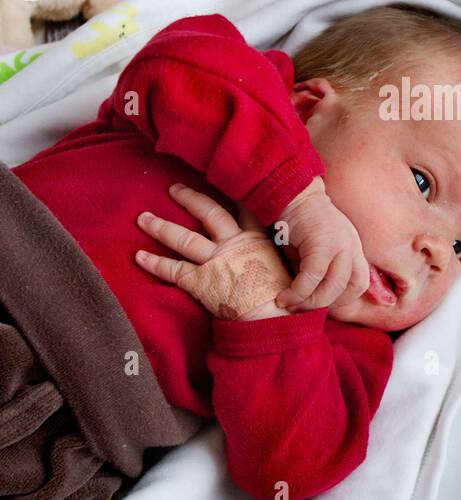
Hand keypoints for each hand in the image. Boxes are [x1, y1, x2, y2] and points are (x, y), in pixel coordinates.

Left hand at [135, 184, 293, 320]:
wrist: (269, 317)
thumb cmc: (280, 298)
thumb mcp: (283, 267)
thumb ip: (270, 254)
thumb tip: (271, 252)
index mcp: (255, 239)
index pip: (243, 209)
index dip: (231, 194)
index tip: (220, 181)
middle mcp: (232, 244)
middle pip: (208, 213)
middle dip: (189, 198)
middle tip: (173, 189)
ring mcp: (215, 261)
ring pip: (184, 238)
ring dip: (161, 227)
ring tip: (143, 218)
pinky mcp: (201, 281)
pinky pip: (173, 269)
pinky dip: (155, 263)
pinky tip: (139, 257)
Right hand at [274, 176, 369, 310]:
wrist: (289, 194)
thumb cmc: (297, 224)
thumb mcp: (316, 248)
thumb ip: (319, 270)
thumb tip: (307, 300)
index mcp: (353, 248)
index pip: (360, 283)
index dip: (342, 300)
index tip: (319, 305)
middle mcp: (352, 246)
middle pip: (351, 288)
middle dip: (325, 305)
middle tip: (302, 309)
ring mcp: (340, 243)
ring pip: (333, 286)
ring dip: (310, 302)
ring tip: (290, 304)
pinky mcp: (322, 242)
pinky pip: (313, 277)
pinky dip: (298, 292)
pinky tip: (284, 296)